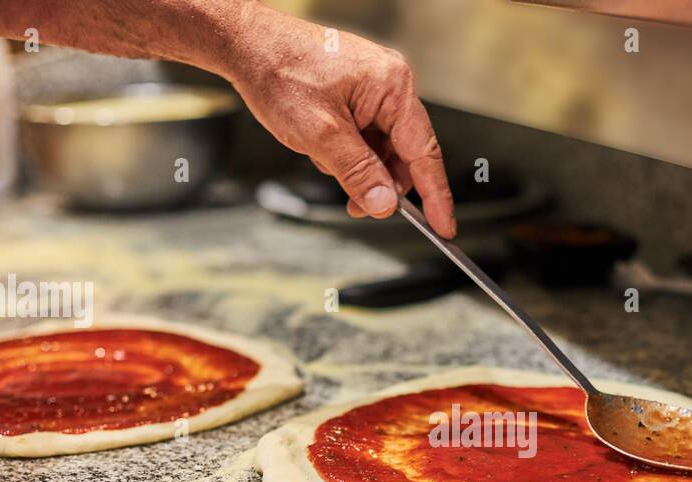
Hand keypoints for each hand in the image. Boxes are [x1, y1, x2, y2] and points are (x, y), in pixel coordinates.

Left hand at [225, 6, 455, 236]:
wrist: (248, 45)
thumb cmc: (281, 71)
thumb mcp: (320, 134)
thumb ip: (357, 172)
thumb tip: (384, 204)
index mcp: (393, 87)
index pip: (424, 152)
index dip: (435, 196)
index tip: (443, 227)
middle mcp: (390, 86)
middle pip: (404, 155)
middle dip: (380, 183)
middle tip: (359, 206)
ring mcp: (374, 90)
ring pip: (382, 150)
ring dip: (359, 169)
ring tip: (326, 162)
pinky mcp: (357, 96)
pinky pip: (365, 138)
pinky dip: (348, 154)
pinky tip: (324, 150)